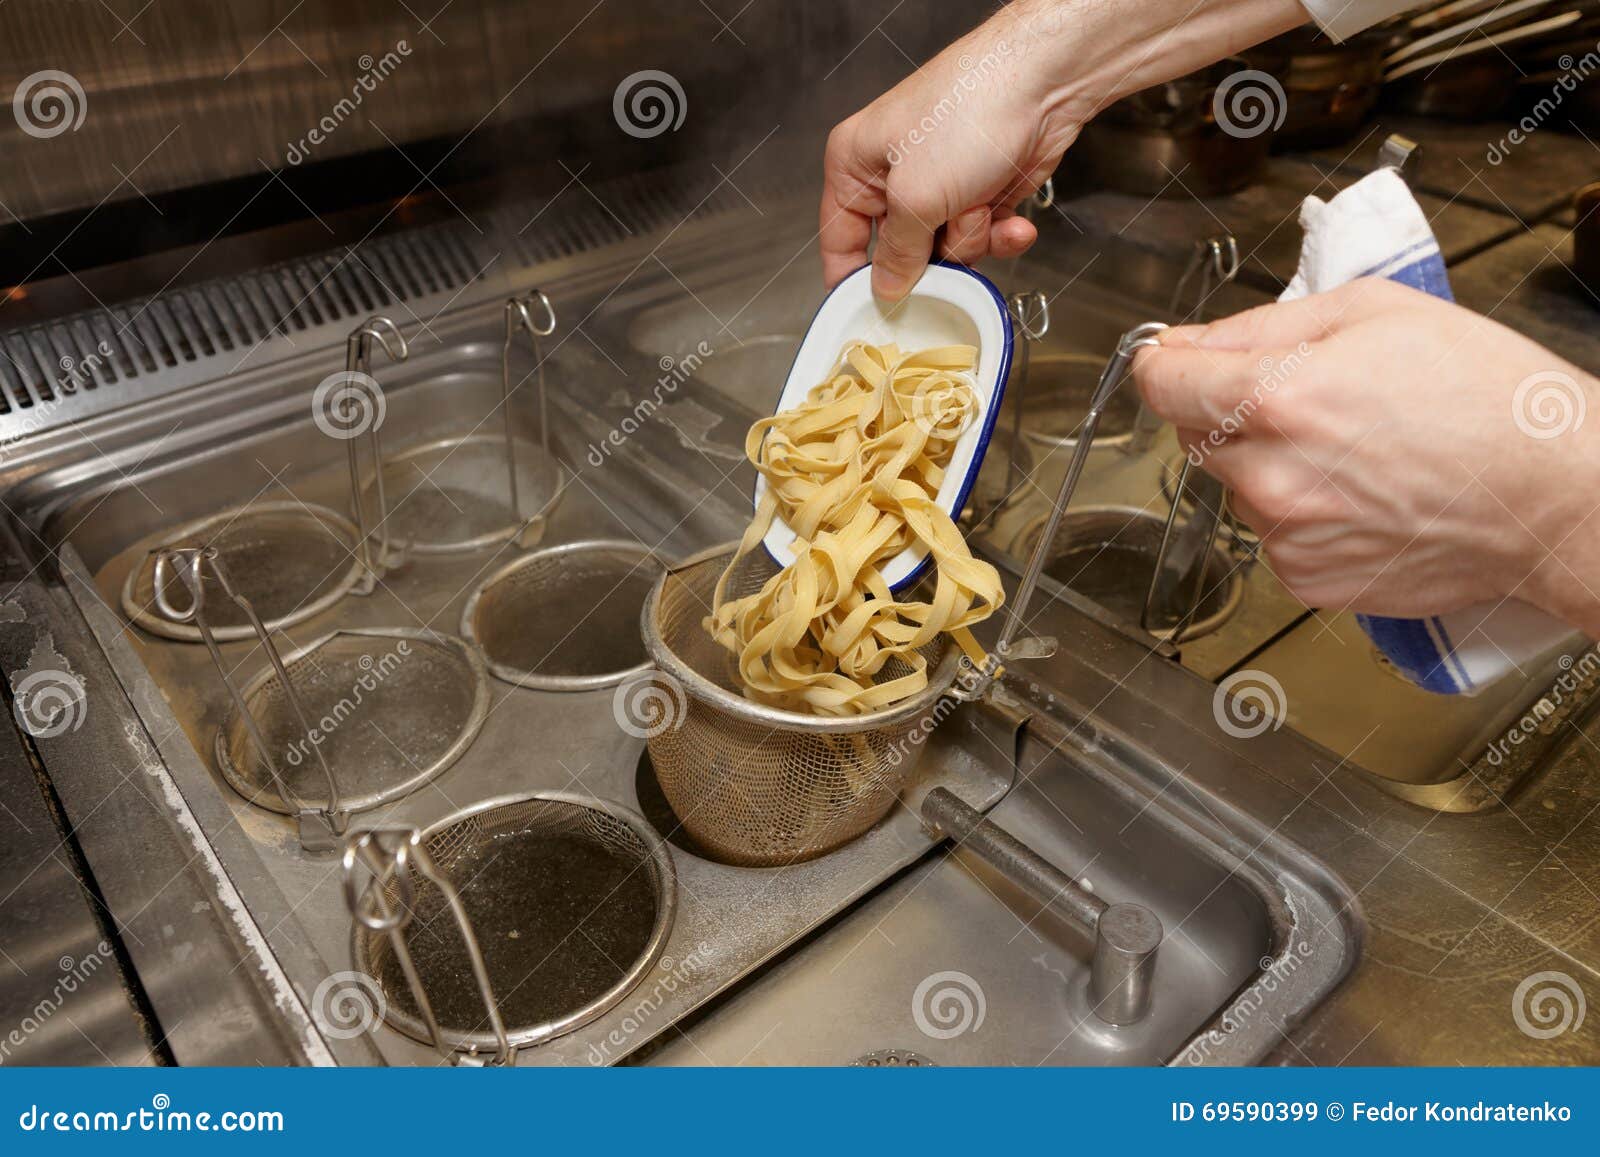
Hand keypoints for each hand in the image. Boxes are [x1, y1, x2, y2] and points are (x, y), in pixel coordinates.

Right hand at [818, 10, 1067, 298]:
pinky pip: (984, 237)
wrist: (1044, 81)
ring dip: (971, 238)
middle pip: (900, 253)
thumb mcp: (916, 196)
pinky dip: (1001, 233)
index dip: (853, 281)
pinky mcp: (983, 190)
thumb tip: (886, 290)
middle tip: (945, 239)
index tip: (872, 315)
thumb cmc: (968, 113)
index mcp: (856, 165)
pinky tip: (1013, 219)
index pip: (840, 239)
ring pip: (947, 250)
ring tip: (981, 203)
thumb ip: (896, 254)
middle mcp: (895, 175)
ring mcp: (942, 183)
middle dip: (930, 255)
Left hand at [1133, 279, 1599, 634]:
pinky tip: (1363, 495)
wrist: (1556, 498)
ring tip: (1358, 451)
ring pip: (1235, 486)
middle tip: (1315, 400)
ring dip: (1271, 465)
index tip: (1179, 360)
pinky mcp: (1307, 580)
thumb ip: (1262, 325)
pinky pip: (1271, 535)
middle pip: (1195, 434)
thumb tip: (1189, 342)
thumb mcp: (1377, 312)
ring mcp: (1288, 535)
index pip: (1163, 383)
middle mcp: (1273, 475)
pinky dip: (1301, 514)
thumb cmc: (1490, 399)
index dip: (1167, 363)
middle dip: (1234, 411)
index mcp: (1281, 398)